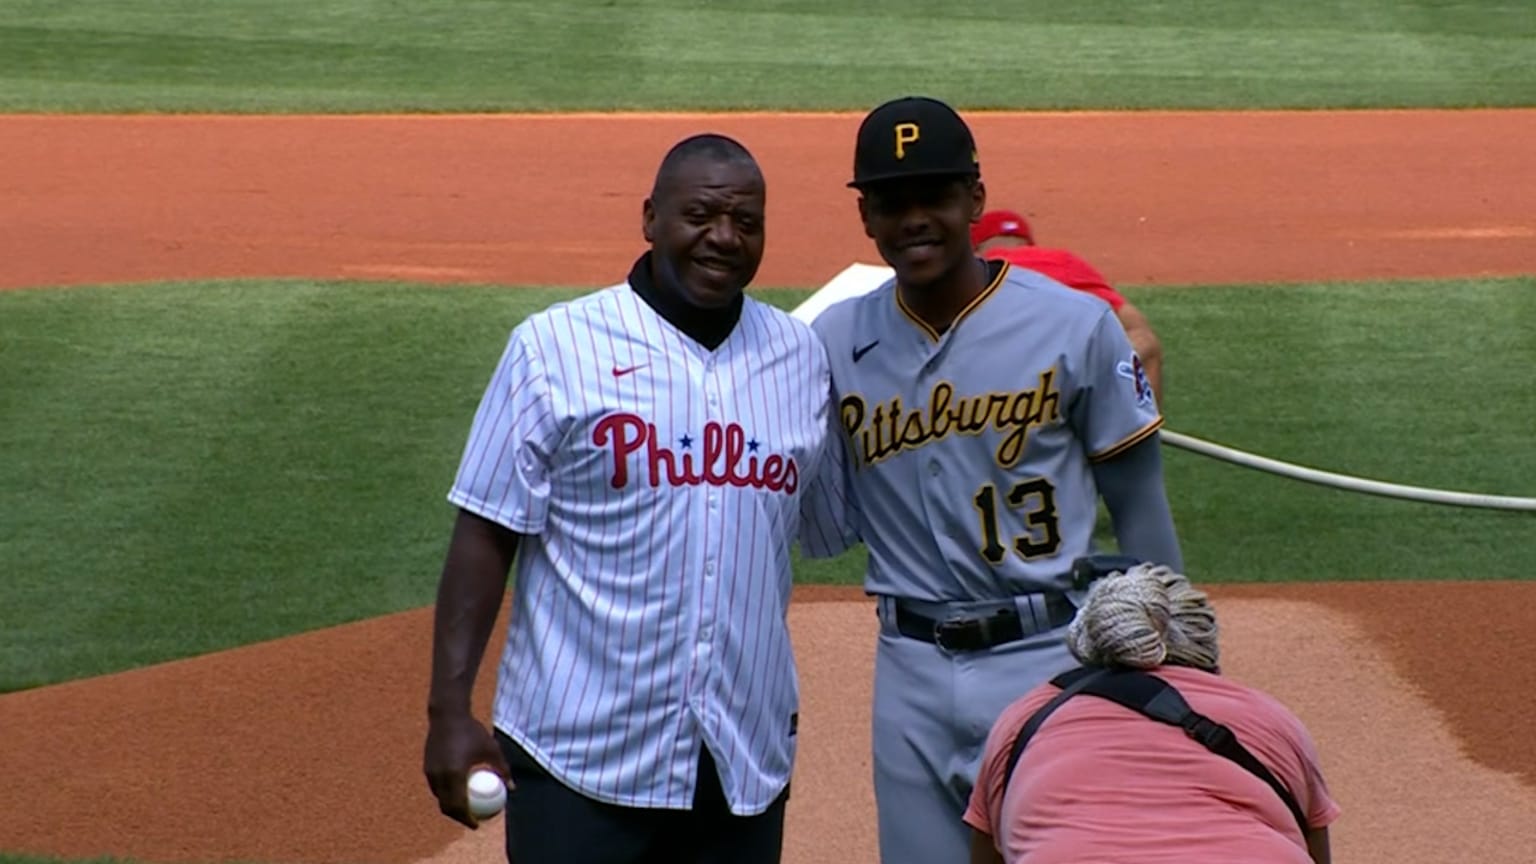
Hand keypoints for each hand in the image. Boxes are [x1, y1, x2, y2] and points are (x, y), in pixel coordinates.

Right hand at [423, 711, 511, 828]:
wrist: (447, 715)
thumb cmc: (473, 731)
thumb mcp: (491, 749)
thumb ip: (502, 770)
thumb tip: (513, 788)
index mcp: (454, 774)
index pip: (458, 806)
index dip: (466, 819)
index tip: (477, 824)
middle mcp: (439, 776)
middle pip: (446, 807)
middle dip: (458, 817)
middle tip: (471, 820)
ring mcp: (431, 772)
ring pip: (439, 798)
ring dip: (450, 806)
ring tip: (464, 808)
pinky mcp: (427, 767)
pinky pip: (436, 787)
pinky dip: (445, 794)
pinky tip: (457, 792)